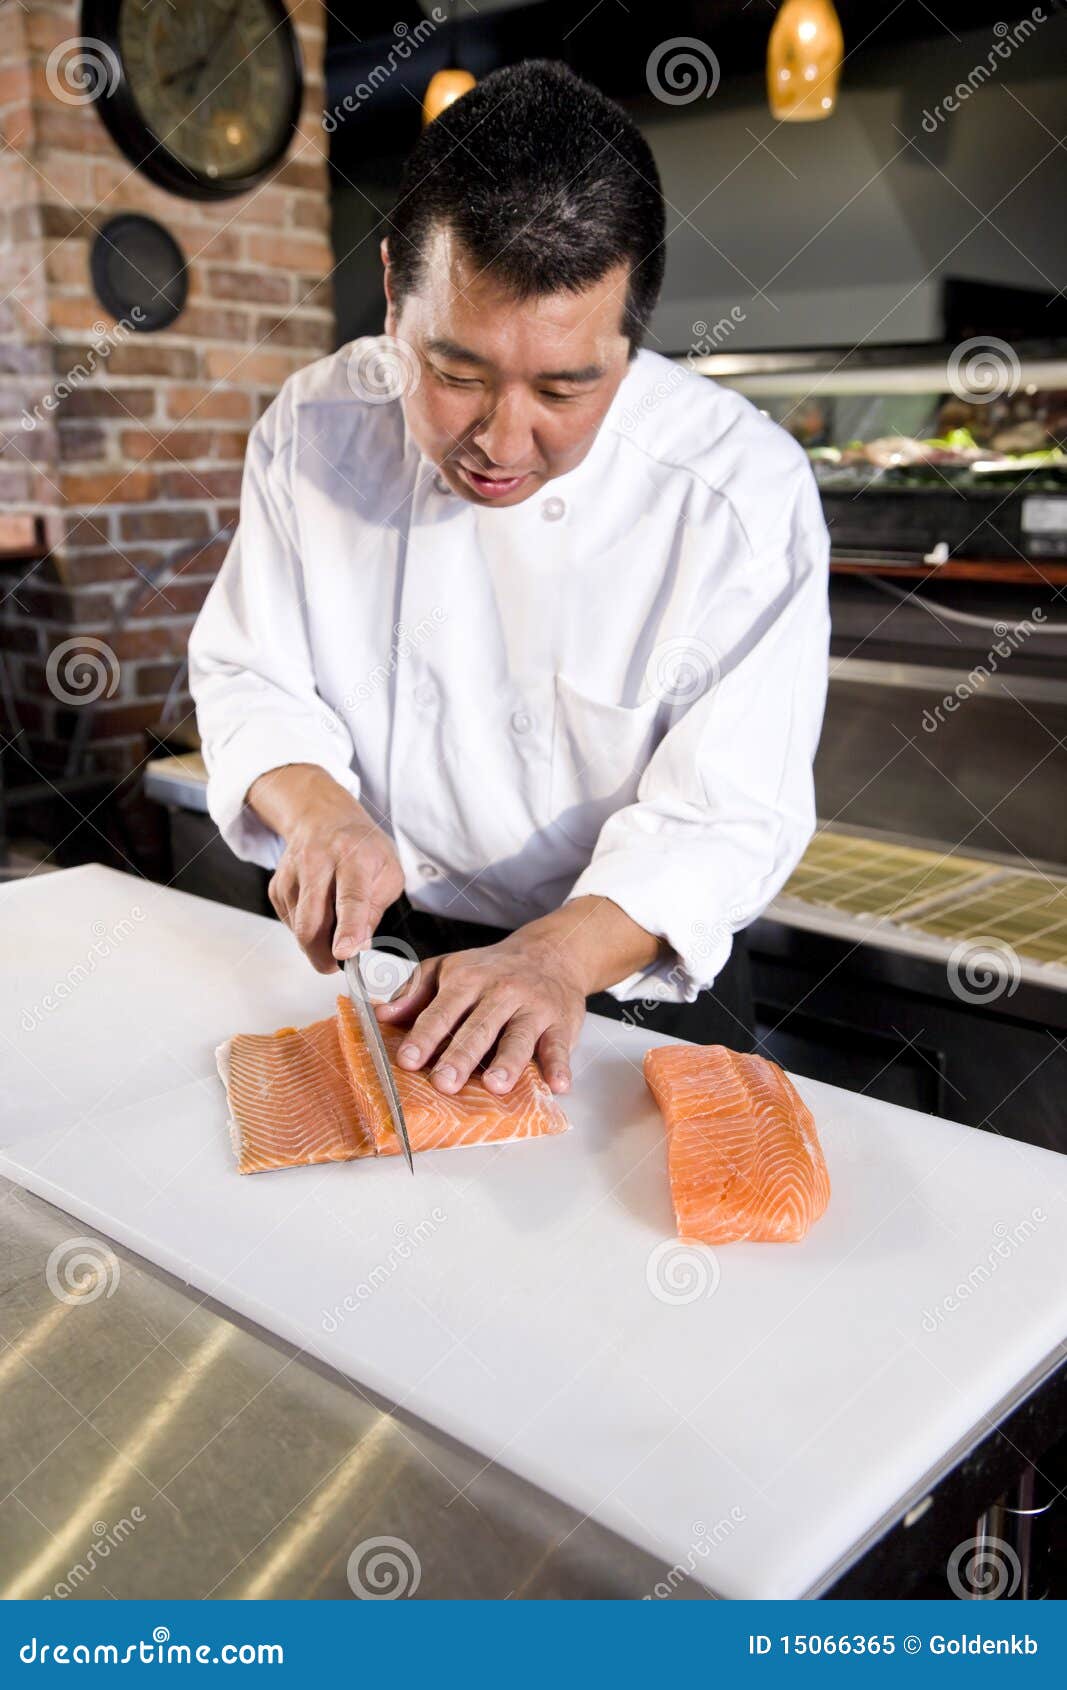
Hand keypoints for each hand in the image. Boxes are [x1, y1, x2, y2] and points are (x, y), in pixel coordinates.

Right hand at [247, 764, 403, 972]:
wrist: (323, 818)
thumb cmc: (362, 847)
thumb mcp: (388, 872)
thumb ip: (375, 909)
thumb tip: (359, 945)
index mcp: (354, 857)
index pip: (351, 898)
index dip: (349, 929)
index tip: (345, 953)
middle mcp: (318, 862)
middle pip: (312, 922)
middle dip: (323, 954)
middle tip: (337, 963)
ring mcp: (292, 874)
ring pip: (298, 928)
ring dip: (316, 942)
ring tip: (333, 922)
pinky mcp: (277, 886)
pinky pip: (290, 923)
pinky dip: (306, 927)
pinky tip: (318, 908)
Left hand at [375, 930, 586, 1096]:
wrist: (551, 953)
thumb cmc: (492, 969)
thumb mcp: (449, 968)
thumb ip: (415, 991)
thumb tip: (382, 1015)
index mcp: (468, 980)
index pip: (442, 1011)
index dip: (424, 1036)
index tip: (408, 1060)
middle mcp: (501, 993)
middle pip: (479, 1028)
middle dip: (461, 1056)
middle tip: (444, 1083)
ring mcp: (533, 1008)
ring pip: (519, 1037)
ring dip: (508, 1061)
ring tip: (495, 1085)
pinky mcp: (561, 1023)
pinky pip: (560, 1046)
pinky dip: (560, 1066)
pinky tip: (557, 1086)